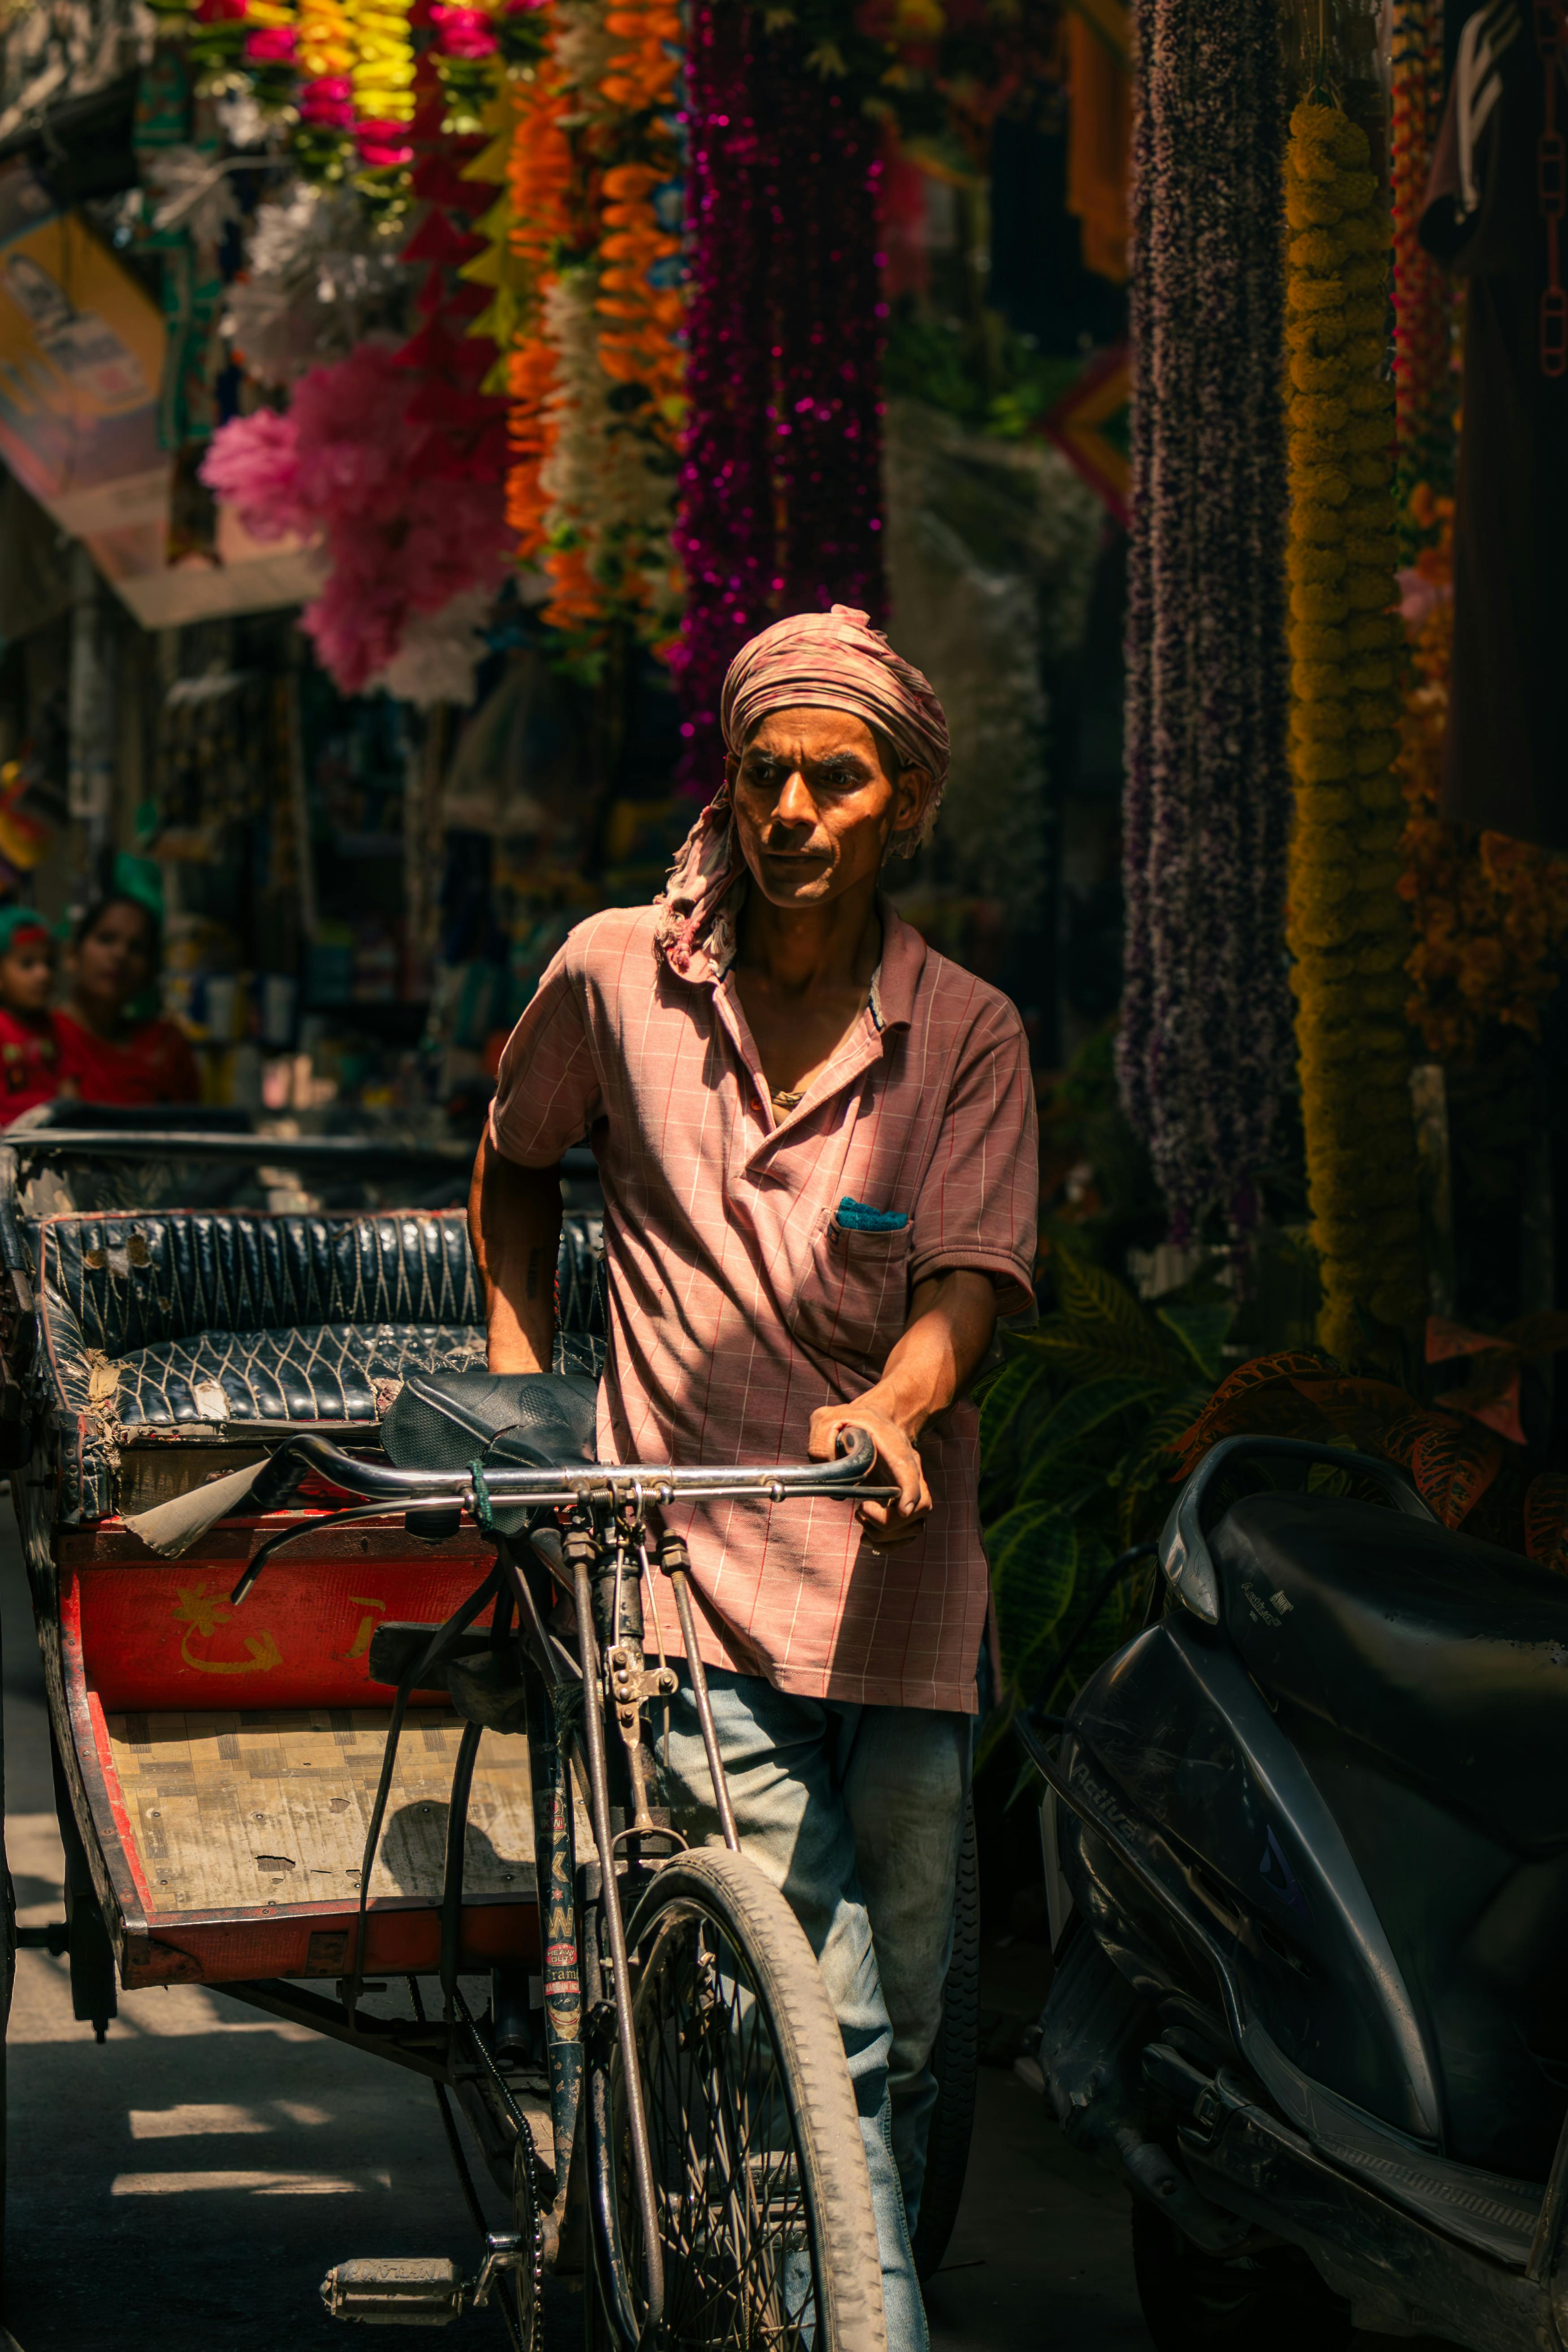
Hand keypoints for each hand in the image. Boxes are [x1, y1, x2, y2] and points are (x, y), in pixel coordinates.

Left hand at [808, 1402, 931, 1550]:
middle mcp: (910, 1471)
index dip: (910, 1492)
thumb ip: (822, 1439)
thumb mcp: (829, 1418)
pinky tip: (867, 1539)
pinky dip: (890, 1544)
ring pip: (916, 1526)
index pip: (910, 1472)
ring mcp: (910, 1490)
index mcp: (894, 1448)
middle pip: (920, 1507)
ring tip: (861, 1520)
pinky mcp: (903, 1504)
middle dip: (888, 1521)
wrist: (874, 1421)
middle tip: (860, 1509)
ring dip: (888, 1535)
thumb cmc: (850, 1422)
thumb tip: (825, 1466)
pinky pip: (908, 1534)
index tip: (900, 1509)